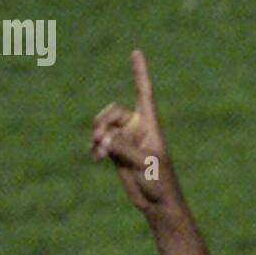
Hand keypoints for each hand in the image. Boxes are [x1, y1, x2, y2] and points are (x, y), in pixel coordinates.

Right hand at [91, 49, 176, 212]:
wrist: (157, 203)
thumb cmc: (160, 182)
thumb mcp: (145, 163)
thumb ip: (124, 148)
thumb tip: (104, 139)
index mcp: (150, 125)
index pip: (144, 93)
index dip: (140, 73)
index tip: (136, 52)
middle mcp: (137, 128)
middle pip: (112, 111)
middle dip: (103, 122)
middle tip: (100, 138)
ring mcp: (125, 139)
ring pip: (103, 126)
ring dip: (98, 137)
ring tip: (99, 151)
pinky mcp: (116, 152)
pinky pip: (100, 142)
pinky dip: (95, 148)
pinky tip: (96, 157)